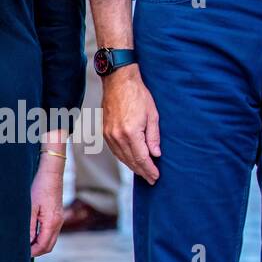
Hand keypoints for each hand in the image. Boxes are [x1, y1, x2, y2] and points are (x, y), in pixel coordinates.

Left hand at [29, 159, 64, 256]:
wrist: (52, 174)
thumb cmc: (40, 188)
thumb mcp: (30, 209)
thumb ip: (29, 227)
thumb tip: (26, 243)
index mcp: (52, 222)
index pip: (43, 246)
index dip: (31, 252)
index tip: (19, 252)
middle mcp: (58, 223)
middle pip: (48, 246)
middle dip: (35, 250)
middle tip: (21, 249)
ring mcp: (59, 219)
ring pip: (50, 240)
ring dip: (38, 244)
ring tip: (24, 241)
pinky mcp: (57, 216)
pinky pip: (51, 233)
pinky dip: (42, 237)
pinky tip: (31, 232)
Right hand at [103, 66, 160, 182]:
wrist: (119, 82)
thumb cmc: (139, 95)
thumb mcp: (153, 115)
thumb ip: (154, 136)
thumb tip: (156, 154)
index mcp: (131, 133)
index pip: (141, 158)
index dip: (149, 169)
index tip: (156, 177)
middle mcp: (117, 137)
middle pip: (130, 160)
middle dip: (142, 171)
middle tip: (151, 179)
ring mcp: (109, 135)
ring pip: (121, 157)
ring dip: (132, 167)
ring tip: (143, 173)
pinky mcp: (105, 132)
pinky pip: (115, 150)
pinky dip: (124, 158)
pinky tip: (131, 160)